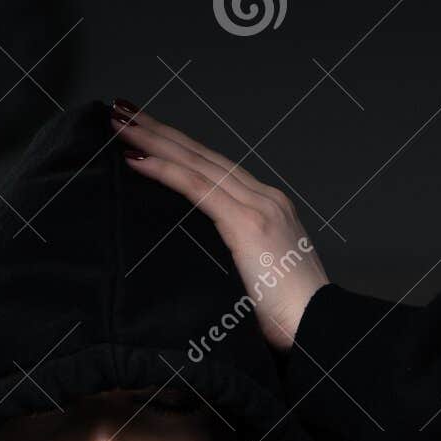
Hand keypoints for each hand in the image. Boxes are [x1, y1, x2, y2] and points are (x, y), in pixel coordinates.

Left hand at [109, 100, 328, 351]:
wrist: (320, 330)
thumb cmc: (291, 321)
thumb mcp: (257, 283)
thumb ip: (235, 265)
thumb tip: (202, 273)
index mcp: (269, 210)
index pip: (216, 170)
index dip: (182, 150)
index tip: (149, 134)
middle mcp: (265, 198)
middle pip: (203, 155)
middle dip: (161, 131)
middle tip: (123, 110)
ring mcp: (258, 206)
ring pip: (196, 162)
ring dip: (155, 139)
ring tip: (120, 122)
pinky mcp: (247, 224)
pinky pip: (196, 188)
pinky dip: (165, 170)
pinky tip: (136, 158)